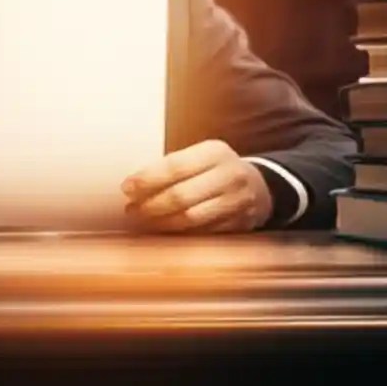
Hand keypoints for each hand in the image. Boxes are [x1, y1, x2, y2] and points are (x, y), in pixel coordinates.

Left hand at [120, 140, 272, 233]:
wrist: (259, 186)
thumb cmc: (216, 169)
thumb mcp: (201, 156)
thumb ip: (172, 166)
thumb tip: (133, 184)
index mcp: (216, 152)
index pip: (175, 166)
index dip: (148, 179)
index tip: (127, 188)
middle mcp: (230, 175)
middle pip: (182, 195)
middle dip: (150, 205)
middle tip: (130, 209)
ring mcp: (237, 202)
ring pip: (190, 218)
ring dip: (160, 222)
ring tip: (141, 220)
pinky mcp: (239, 224)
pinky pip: (202, 232)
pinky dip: (178, 233)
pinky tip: (162, 230)